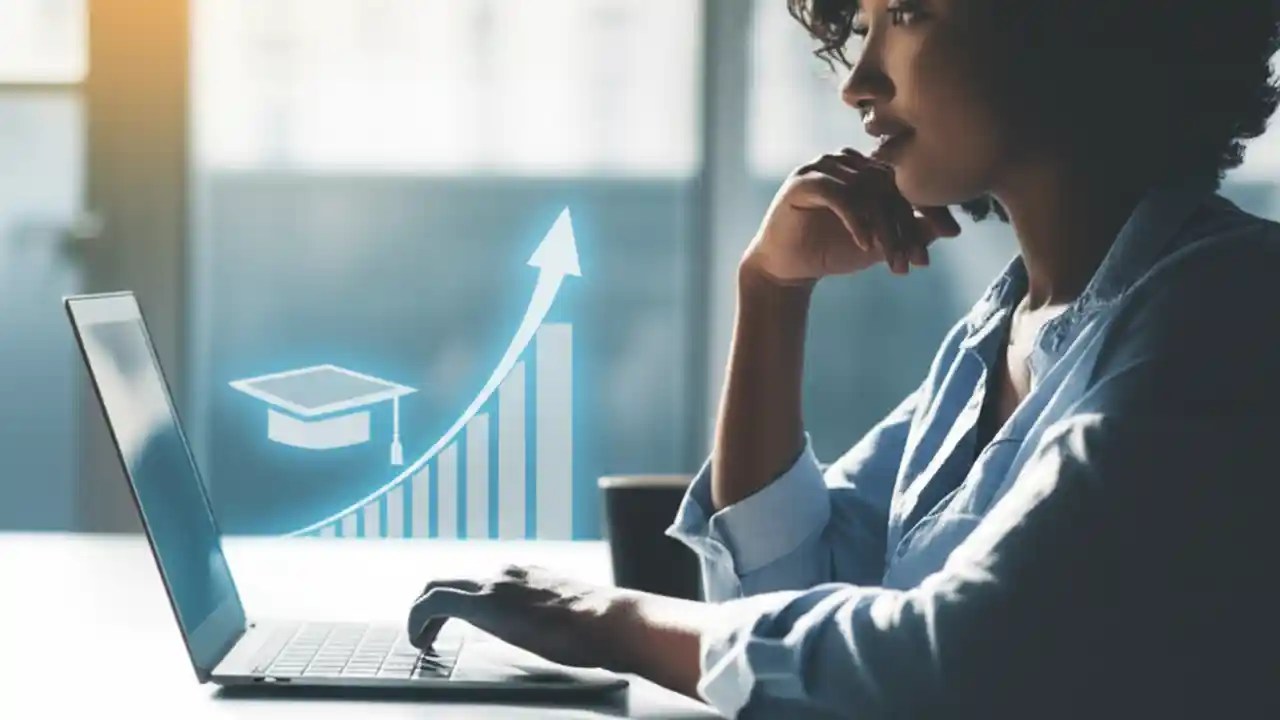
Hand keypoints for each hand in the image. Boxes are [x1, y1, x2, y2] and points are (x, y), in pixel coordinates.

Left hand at [407, 565, 624, 669]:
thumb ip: (559, 618)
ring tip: (421, 642)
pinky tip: (419, 641)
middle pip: (452, 580)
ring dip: (423, 614)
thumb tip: (567, 635)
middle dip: (432, 605)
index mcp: (529, 576)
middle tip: (427, 632)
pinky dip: (419, 618)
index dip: (465, 601)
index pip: (485, 581)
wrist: (608, 620)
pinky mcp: (484, 602)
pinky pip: (435, 602)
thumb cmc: (602, 626)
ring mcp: (495, 584)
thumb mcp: (575, 617)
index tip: (460, 625)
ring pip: (439, 587)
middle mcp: (508, 573)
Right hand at [743, 148, 960, 285]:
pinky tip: (864, 245)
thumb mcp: (882, 243)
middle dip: (906, 225)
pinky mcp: (803, 181)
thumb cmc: (835, 250)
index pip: (907, 179)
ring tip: (890, 257)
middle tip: (916, 259)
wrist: (791, 268)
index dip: (931, 206)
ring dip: (883, 227)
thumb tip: (951, 228)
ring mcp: (823, 166)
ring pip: (866, 191)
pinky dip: (855, 220)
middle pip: (890, 185)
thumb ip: (913, 231)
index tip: (952, 234)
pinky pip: (838, 194)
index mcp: (868, 168)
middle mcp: (847, 161)